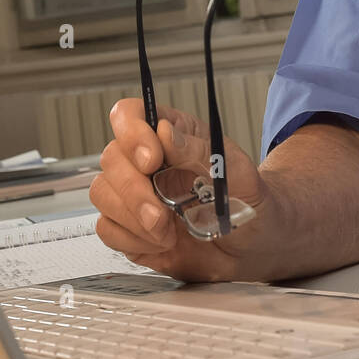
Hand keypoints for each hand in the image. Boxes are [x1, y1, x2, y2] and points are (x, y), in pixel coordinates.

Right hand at [91, 98, 280, 281]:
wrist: (254, 244)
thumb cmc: (250, 201)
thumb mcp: (238, 173)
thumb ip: (201, 151)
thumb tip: (164, 132)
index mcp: (174, 135)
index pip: (132, 115)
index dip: (132, 132)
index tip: (152, 159)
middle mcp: (149, 161)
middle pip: (112, 157)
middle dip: (134, 190)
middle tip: (160, 214)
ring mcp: (136, 194)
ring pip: (103, 193)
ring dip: (133, 218)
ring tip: (168, 232)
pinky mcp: (130, 227)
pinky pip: (108, 229)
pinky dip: (132, 240)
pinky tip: (162, 242)